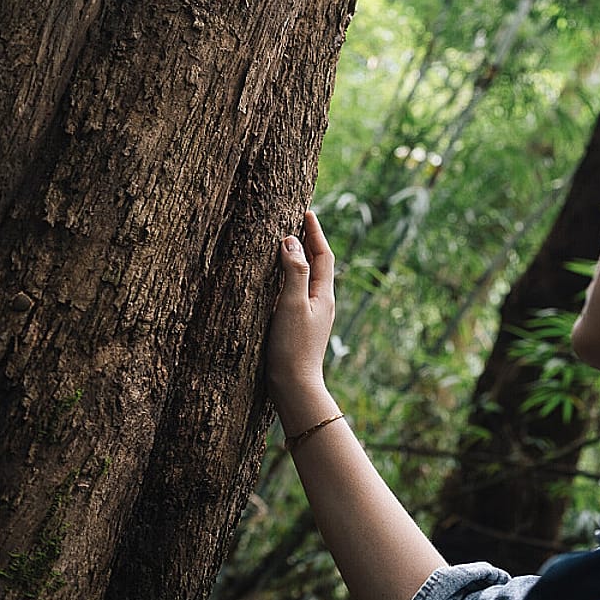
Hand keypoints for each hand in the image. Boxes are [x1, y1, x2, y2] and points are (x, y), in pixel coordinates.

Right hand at [266, 211, 335, 418]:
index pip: (323, 254)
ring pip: (307, 279)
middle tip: (296, 221)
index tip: (307, 211)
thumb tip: (291, 240)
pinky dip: (289, 279)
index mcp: (325, 295)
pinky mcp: (299, 328)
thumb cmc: (292, 347)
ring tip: (285, 244)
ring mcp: (312, 317)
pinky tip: (275, 282)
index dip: (315, 231)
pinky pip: (297, 294)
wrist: (294, 389)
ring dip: (299, 259)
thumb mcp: (292, 304)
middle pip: (319, 265)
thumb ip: (294, 271)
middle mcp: (322, 304)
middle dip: (309, 242)